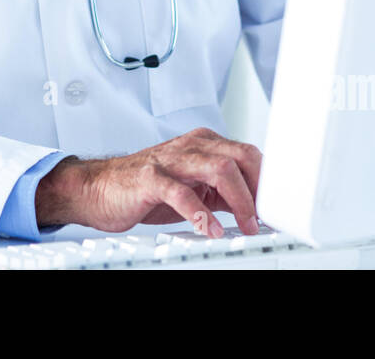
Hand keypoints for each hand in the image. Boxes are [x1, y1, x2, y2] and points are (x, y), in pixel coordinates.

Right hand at [34, 127, 261, 236]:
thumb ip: (220, 192)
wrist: (97, 188)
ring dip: (239, 200)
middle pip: (239, 156)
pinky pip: (181, 192)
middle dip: (258, 189)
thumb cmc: (143, 187)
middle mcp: (189, 147)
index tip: (277, 208)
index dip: (266, 182)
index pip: (247, 154)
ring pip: (218, 168)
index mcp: (202, 145)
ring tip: (246, 226)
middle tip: (264, 219)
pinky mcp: (150, 178)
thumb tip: (254, 208)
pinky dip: (200, 213)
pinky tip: (208, 229)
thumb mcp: (191, 187)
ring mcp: (170, 160)